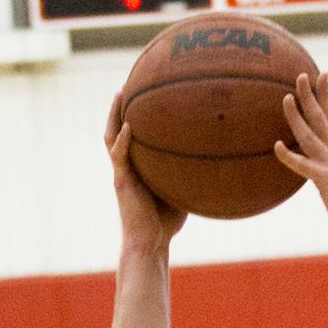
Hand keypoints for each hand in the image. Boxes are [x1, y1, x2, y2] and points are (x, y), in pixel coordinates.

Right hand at [105, 91, 185, 249]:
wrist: (149, 243)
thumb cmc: (167, 222)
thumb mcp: (180, 189)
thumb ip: (188, 173)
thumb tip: (216, 158)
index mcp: (137, 167)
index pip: (131, 135)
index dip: (133, 115)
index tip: (141, 94)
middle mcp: (126, 166)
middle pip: (115, 129)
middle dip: (118, 108)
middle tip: (126, 85)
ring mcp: (121, 173)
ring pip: (110, 138)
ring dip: (113, 115)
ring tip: (120, 94)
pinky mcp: (121, 183)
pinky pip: (119, 157)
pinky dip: (123, 141)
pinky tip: (129, 126)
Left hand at [274, 73, 327, 241]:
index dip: (326, 96)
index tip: (322, 76)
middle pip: (322, 118)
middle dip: (311, 96)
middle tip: (301, 75)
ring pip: (311, 135)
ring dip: (297, 116)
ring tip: (286, 98)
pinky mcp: (326, 181)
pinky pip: (304, 166)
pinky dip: (289, 156)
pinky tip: (276, 146)